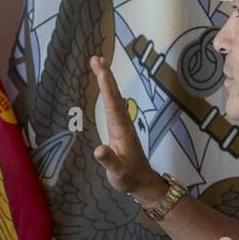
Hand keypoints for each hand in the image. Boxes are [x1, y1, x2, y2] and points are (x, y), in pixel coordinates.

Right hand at [90, 55, 166, 204]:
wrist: (141, 181)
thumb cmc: (129, 177)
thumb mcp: (118, 172)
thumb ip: (109, 161)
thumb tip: (98, 150)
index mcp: (121, 130)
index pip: (112, 104)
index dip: (106, 87)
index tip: (100, 70)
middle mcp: (122, 123)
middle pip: (114, 95)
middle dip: (105, 76)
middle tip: (96, 57)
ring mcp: (121, 124)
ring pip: (114, 97)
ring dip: (107, 80)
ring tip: (99, 63)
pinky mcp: (119, 127)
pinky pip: (112, 103)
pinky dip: (107, 91)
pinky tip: (104, 86)